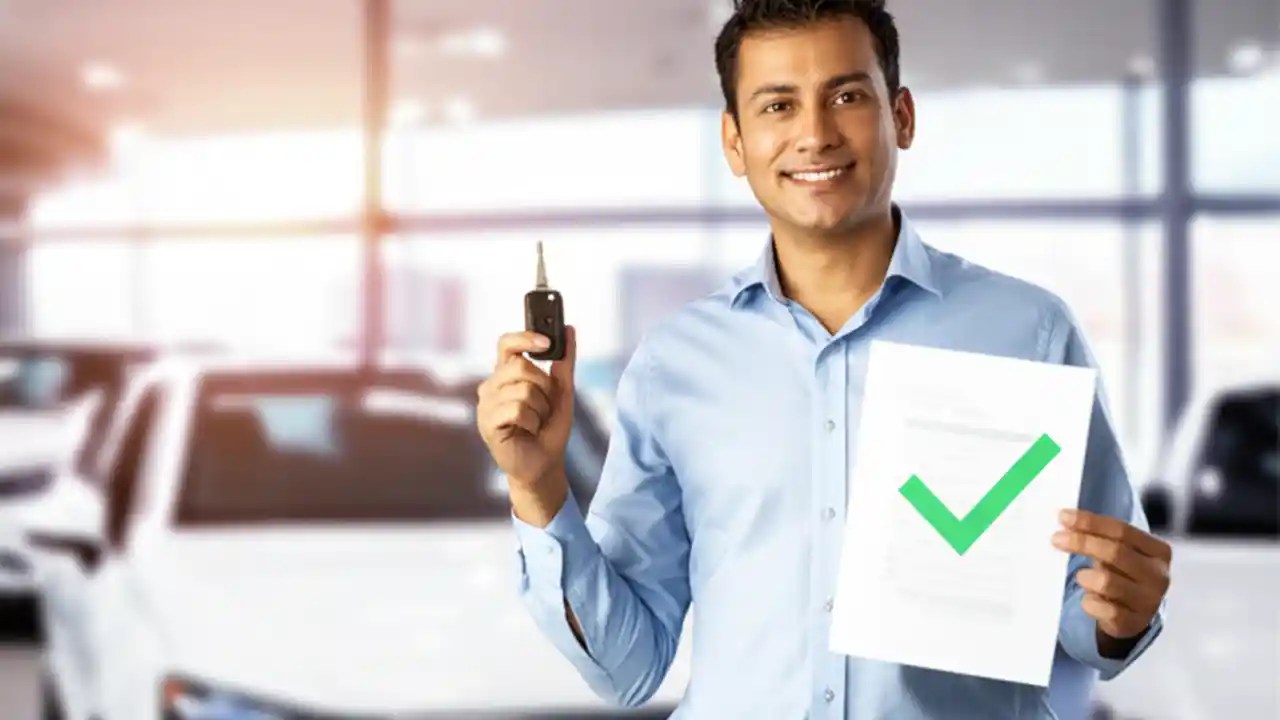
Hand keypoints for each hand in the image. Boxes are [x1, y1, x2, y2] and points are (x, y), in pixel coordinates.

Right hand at [476, 326, 576, 492]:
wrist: (545, 464)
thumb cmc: (549, 428)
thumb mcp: (562, 392)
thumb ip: (564, 362)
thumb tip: (570, 329)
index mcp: (506, 374)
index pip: (507, 344)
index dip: (526, 338)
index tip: (547, 342)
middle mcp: (491, 386)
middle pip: (520, 366)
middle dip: (544, 388)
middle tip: (543, 407)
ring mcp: (486, 405)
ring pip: (523, 390)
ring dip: (540, 409)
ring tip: (535, 423)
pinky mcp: (487, 423)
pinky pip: (517, 409)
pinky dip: (531, 422)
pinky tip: (527, 431)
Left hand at [1053, 509, 1171, 643]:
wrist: (1134, 615)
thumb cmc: (1122, 574)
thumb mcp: (1120, 553)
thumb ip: (1101, 537)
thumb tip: (1066, 521)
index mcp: (1158, 552)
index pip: (1122, 530)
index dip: (1090, 522)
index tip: (1063, 517)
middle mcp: (1158, 576)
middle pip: (1115, 552)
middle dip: (1082, 542)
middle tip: (1056, 539)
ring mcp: (1148, 602)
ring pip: (1107, 582)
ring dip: (1086, 576)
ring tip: (1081, 577)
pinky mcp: (1133, 623)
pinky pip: (1103, 609)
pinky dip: (1089, 602)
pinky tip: (1088, 599)